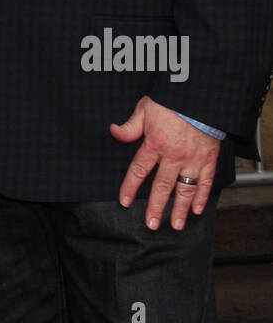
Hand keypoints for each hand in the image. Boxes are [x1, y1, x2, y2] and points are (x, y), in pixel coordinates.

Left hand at [110, 95, 219, 229]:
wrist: (201, 97)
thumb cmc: (173, 101)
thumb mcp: (145, 108)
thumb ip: (130, 126)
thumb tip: (114, 132)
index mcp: (155, 144)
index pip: (139, 170)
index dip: (130, 187)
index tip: (125, 202)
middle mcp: (173, 156)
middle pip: (162, 186)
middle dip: (155, 207)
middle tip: (151, 224)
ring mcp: (192, 159)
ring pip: (184, 189)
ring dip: (179, 209)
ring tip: (175, 225)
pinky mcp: (208, 159)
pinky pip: (205, 182)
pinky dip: (202, 197)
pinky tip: (197, 210)